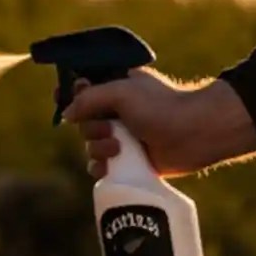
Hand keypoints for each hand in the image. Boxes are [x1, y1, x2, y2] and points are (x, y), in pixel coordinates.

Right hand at [63, 69, 255, 178]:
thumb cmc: (162, 106)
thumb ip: (88, 99)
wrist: (196, 133)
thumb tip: (66, 114)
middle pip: (82, 122)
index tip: (59, 99)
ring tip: (118, 149)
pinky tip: (109, 167)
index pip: (82, 89)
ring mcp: (123, 137)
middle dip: (90, 128)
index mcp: (115, 87)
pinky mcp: (128, 160)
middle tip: (109, 128)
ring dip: (97, 149)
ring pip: (89, 146)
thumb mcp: (121, 92)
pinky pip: (100, 166)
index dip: (69, 94)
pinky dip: (101, 168)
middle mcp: (117, 111)